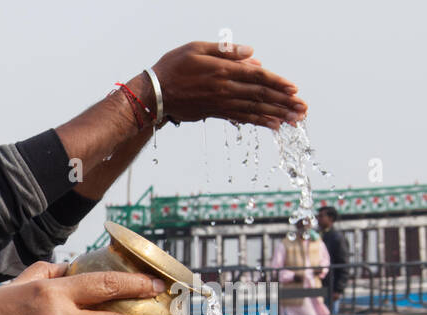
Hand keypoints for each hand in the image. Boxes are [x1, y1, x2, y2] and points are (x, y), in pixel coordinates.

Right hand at [146, 41, 305, 129]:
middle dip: (284, 103)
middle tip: (303, 110)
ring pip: (254, 110)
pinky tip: (273, 125)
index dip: (278, 83)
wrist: (153, 94)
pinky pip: (241, 118)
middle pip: (261, 97)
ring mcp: (220, 104)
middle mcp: (225, 90)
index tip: (295, 90)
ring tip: (294, 121)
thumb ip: (226, 50)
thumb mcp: (197, 48)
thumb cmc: (173, 67)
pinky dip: (258, 122)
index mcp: (223, 71)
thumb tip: (253, 54)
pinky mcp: (214, 113)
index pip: (258, 78)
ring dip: (277, 115)